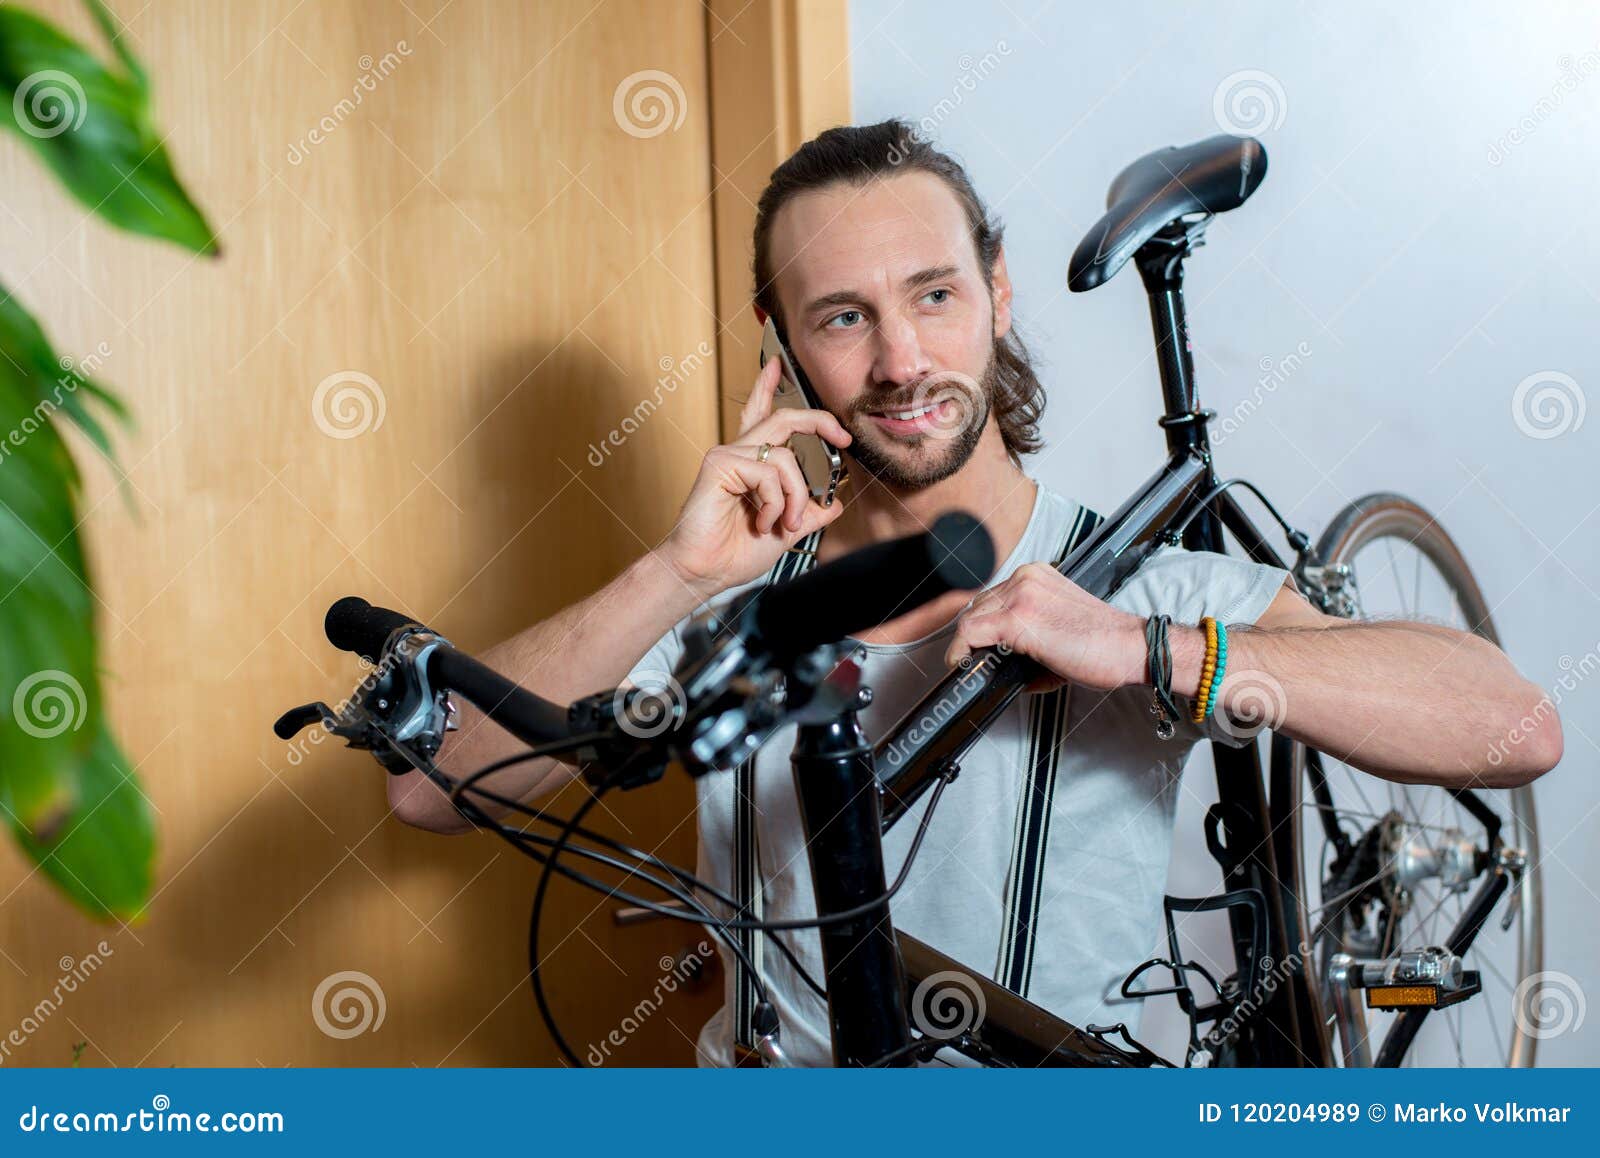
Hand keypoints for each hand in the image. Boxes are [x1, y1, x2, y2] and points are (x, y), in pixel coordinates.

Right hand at [661, 356, 851, 596]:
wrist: (705, 572)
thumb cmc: (735, 552)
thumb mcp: (787, 528)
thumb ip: (810, 511)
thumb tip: (837, 500)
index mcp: (750, 463)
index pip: (760, 415)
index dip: (768, 387)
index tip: (780, 366)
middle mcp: (738, 453)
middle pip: (783, 418)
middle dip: (818, 421)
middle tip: (842, 436)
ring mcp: (728, 456)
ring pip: (785, 457)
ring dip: (796, 495)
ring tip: (788, 523)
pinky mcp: (720, 465)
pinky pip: (768, 472)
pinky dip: (777, 502)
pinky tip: (763, 522)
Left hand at [943, 563, 1148, 692]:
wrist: (1129, 649)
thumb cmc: (1102, 643)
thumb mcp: (1056, 626)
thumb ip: (1026, 633)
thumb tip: (1000, 658)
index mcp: (1035, 576)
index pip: (990, 598)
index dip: (979, 627)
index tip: (976, 647)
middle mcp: (1026, 579)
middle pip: (977, 608)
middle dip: (972, 638)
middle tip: (974, 661)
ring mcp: (1020, 596)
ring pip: (970, 620)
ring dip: (968, 646)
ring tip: (975, 666)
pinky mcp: (1017, 618)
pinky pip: (970, 633)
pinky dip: (962, 652)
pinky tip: (966, 665)